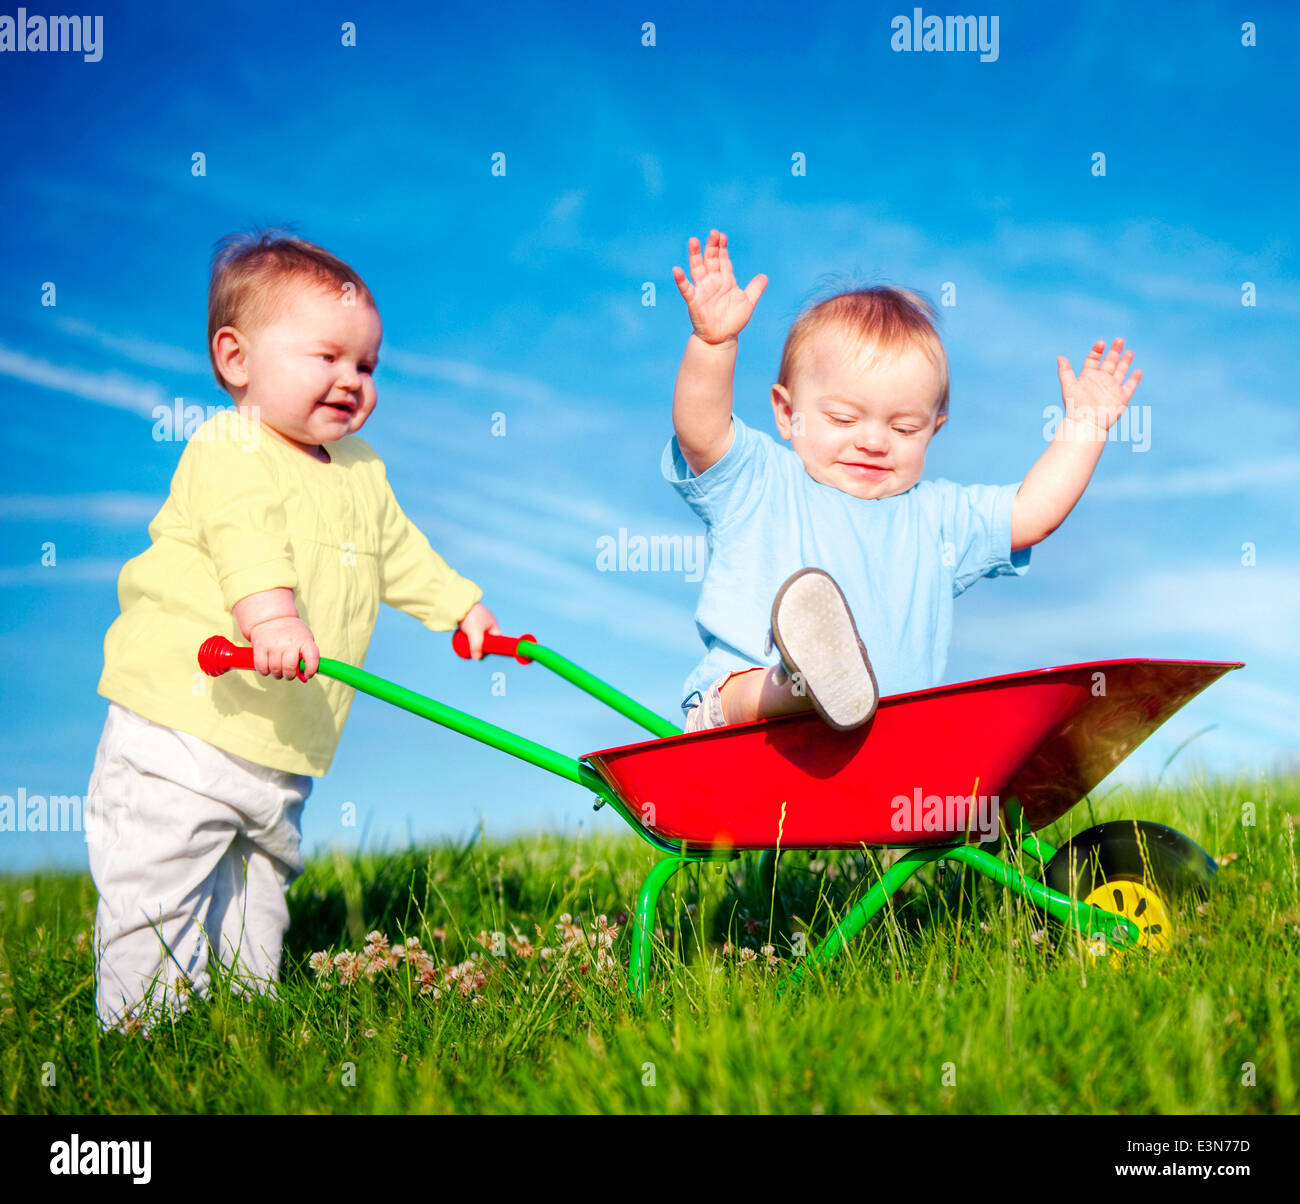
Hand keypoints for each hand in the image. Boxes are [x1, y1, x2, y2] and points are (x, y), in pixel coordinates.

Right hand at [249, 616, 319, 680]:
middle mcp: (289, 642)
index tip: (308, 674)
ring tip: (278, 668)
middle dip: (290, 675)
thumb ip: (307, 658)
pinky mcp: (260, 647)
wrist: (271, 618)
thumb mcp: (304, 640)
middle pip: (290, 667)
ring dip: (277, 674)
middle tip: (288, 672)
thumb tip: (305, 678)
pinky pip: (262, 668)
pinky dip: (264, 671)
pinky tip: (268, 667)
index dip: (311, 670)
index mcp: (304, 641)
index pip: (312, 657)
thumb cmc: (292, 634)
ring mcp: (274, 644)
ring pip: (275, 670)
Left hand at [456, 602, 500, 659]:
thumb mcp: (475, 633)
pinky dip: (467, 635)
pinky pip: (470, 631)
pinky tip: (462, 638)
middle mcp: (487, 622)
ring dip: (472, 641)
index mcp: (493, 624)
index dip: (491, 648)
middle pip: (486, 639)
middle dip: (480, 645)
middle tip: (472, 650)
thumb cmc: (470, 615)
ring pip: (477, 635)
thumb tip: (477, 657)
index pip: (496, 640)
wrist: (457, 602)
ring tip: (465, 644)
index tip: (483, 653)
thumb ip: (477, 646)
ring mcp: (478, 620)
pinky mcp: (470, 619)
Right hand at [672, 229, 767, 344]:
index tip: (722, 235)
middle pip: (711, 260)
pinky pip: (686, 289)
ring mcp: (702, 290)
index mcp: (725, 280)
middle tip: (713, 233)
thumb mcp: (748, 303)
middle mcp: (712, 282)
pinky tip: (677, 270)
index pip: (723, 259)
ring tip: (693, 241)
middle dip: (712, 246)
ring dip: (695, 255)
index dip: (722, 247)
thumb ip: (755, 289)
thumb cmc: (733, 321)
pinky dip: (681, 280)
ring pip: (697, 269)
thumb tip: (764, 276)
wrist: (722, 339)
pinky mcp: (694, 301)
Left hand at [1056, 338, 1141, 434]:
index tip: (1101, 342)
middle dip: (1114, 351)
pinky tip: (1138, 370)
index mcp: (1088, 377)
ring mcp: (1112, 388)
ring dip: (1125, 361)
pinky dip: (1134, 379)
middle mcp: (1101, 381)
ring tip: (1129, 351)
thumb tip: (1059, 357)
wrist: (1086, 422)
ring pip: (1120, 371)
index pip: (1093, 360)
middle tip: (1120, 339)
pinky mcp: (1121, 397)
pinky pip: (1130, 386)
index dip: (1097, 351)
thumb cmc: (1075, 406)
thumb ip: (1065, 371)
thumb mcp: (1069, 386)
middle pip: (1109, 362)